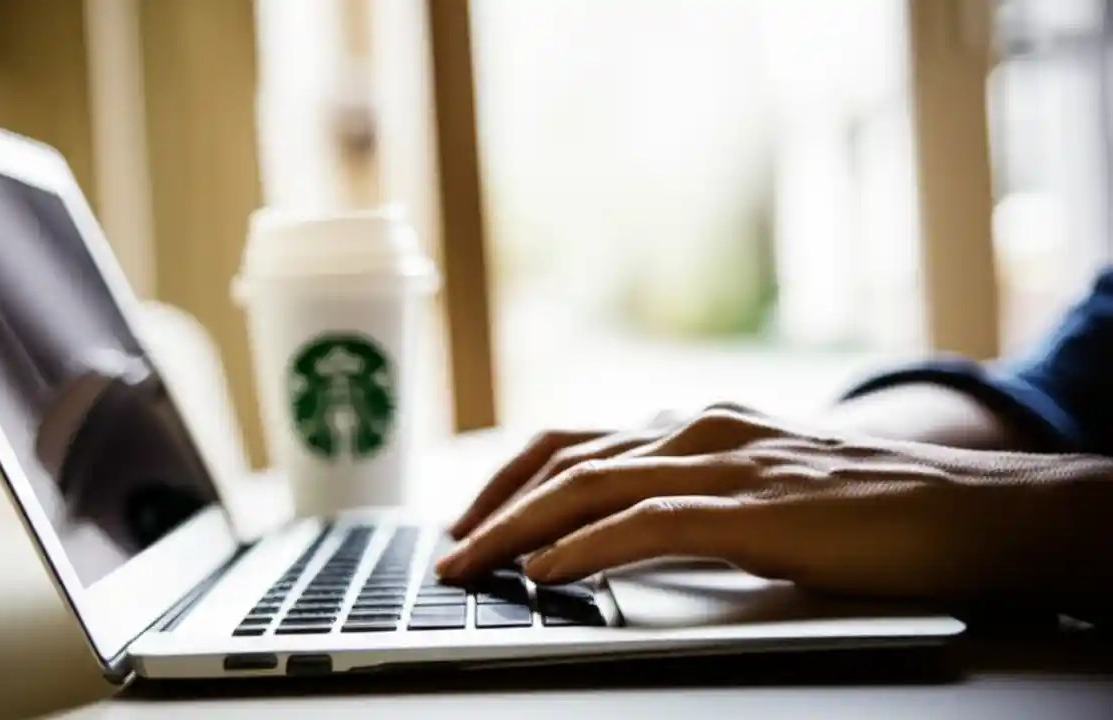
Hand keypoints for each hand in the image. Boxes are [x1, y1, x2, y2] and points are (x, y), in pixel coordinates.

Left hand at [437, 405, 1112, 603]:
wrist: (969, 508)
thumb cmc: (869, 508)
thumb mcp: (760, 491)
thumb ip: (697, 499)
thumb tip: (627, 533)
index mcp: (696, 425)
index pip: (575, 441)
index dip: (510, 478)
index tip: (470, 519)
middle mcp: (697, 430)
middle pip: (563, 458)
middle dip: (493, 506)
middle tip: (448, 553)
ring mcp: (724, 463)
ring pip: (589, 484)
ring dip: (516, 529)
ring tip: (470, 568)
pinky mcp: (753, 508)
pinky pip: (645, 524)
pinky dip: (583, 548)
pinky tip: (547, 573)